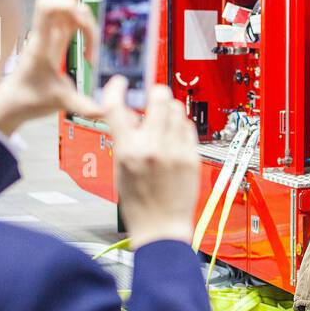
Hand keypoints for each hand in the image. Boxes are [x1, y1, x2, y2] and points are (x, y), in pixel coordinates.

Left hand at [0, 0, 119, 137]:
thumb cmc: (29, 98)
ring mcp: (54, 32)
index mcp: (42, 43)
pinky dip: (92, 11)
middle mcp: (47, 32)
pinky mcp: (60, 37)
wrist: (13, 101)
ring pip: (73, 3)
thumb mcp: (59, 103)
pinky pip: (76, 17)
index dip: (65, 2)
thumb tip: (108, 108)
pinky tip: (106, 9)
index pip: (45, 7)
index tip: (83, 11)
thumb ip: (84, 105)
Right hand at [100, 78, 200, 248]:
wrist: (162, 227)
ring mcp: (176, 152)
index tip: (121, 83)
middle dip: (154, 93)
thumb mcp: (120, 168)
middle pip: (158, 97)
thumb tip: (130, 114)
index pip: (116, 107)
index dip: (116, 88)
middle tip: (152, 96)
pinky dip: (181, 126)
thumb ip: (124, 139)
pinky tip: (175, 135)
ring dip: (169, 108)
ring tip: (164, 119)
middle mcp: (153, 148)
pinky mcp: (193, 157)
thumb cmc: (139, 202)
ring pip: (177, 109)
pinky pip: (189, 128)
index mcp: (128, 151)